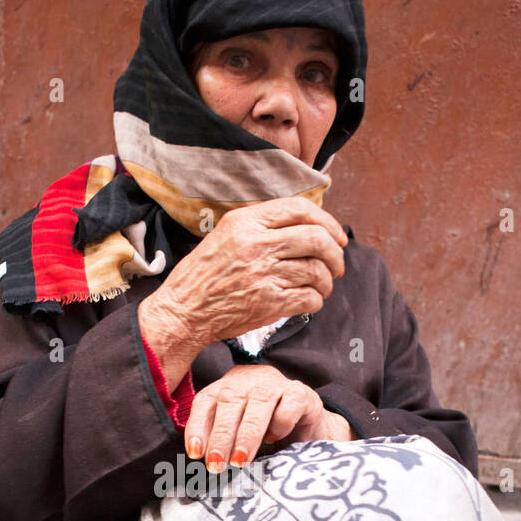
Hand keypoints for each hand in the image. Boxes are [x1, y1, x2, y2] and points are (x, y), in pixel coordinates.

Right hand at [137, 197, 347, 388]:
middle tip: (336, 265)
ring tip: (322, 286)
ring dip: (326, 281)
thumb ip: (261, 226)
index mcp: (246, 222)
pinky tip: (310, 301)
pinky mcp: (268, 302)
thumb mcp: (226, 234)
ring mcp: (263, 274)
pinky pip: (309, 298)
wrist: (184, 310)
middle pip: (316, 239)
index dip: (327, 222)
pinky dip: (317, 300)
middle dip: (334, 254)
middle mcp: (256, 244)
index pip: (300, 209)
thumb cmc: (204, 274)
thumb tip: (308, 227)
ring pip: (317, 271)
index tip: (336, 237)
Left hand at [184, 364, 352, 471]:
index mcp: (228, 388)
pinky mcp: (302, 394)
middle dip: (221, 436)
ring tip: (239, 461)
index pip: (205, 401)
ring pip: (258, 403)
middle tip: (216, 464)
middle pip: (229, 401)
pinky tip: (274, 439)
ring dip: (246, 435)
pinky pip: (289, 404)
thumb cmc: (267, 436)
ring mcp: (276, 384)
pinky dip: (280, 422)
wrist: (309, 432)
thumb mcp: (238, 438)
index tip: (195, 454)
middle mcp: (249, 381)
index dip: (197, 426)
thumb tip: (203, 463)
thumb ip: (221, 444)